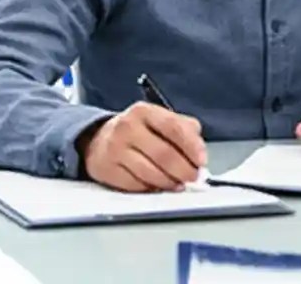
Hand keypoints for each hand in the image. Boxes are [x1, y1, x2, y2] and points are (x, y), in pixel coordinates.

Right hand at [80, 103, 207, 192]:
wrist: (98, 140)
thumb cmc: (138, 131)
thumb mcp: (159, 120)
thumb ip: (184, 130)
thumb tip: (199, 151)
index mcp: (144, 111)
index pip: (173, 127)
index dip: (191, 146)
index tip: (202, 160)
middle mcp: (127, 128)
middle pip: (164, 154)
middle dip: (184, 170)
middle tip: (193, 177)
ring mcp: (115, 149)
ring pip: (150, 173)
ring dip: (170, 183)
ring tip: (178, 184)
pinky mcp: (107, 170)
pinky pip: (136, 185)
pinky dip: (151, 188)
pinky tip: (158, 186)